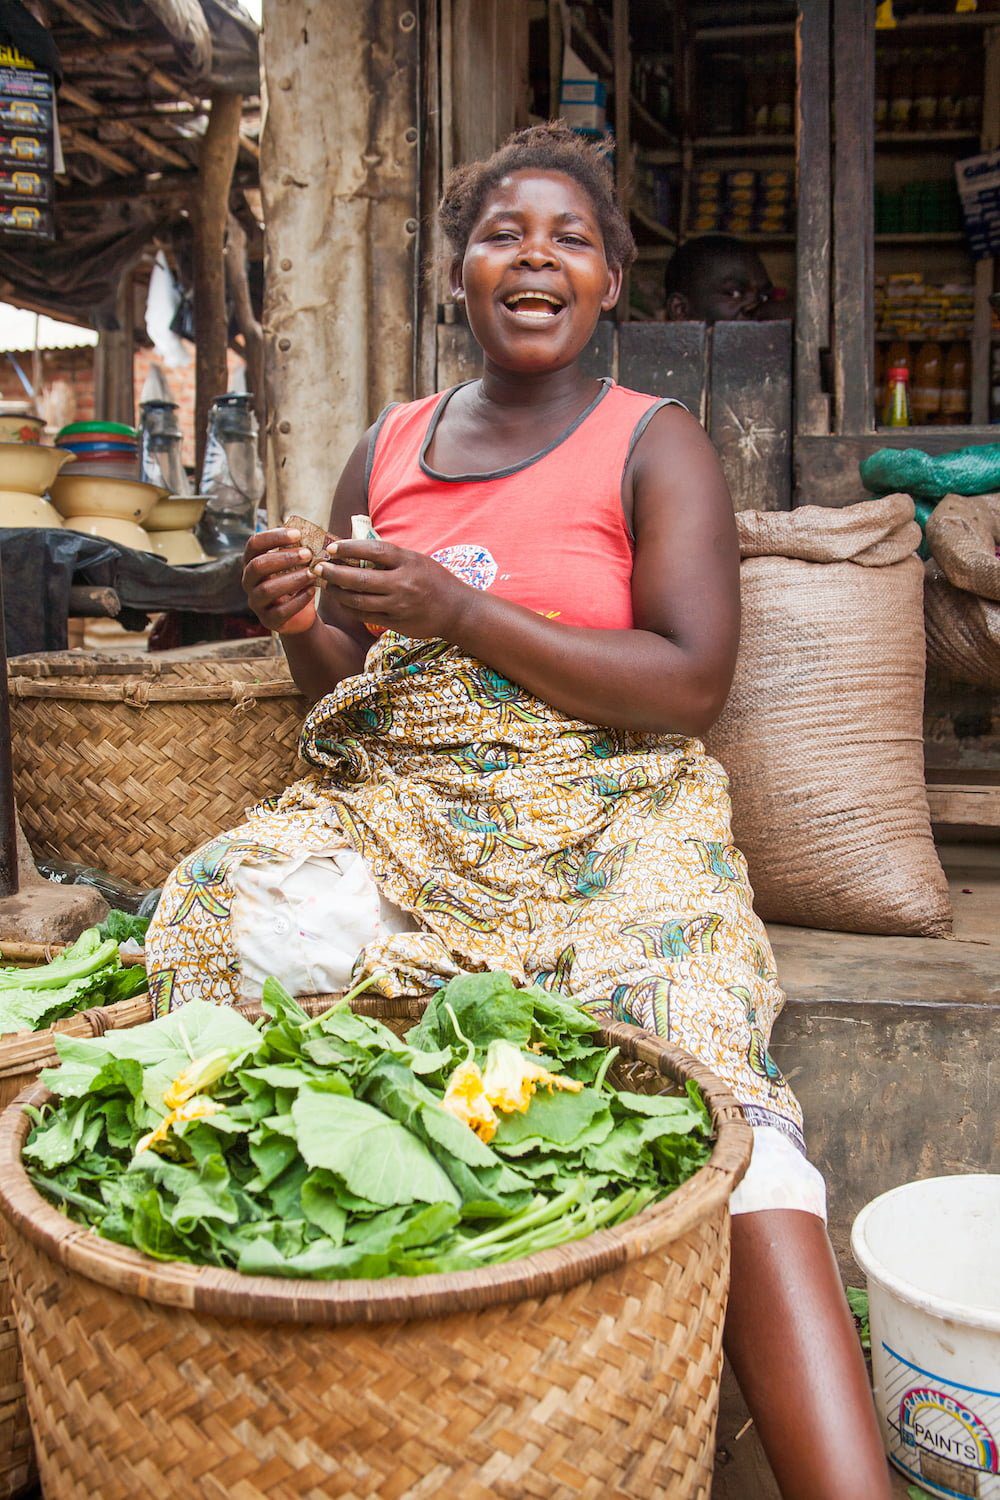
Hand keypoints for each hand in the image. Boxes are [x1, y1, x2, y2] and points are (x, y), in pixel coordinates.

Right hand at [242, 528, 317, 634]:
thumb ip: (296, 550)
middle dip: (283, 558)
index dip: (273, 536)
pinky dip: (298, 600)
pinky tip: (312, 591)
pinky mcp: (268, 620)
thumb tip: (307, 532)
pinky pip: (280, 611)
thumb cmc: (296, 583)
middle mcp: (249, 581)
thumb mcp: (295, 566)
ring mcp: (256, 602)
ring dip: (292, 579)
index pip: (254, 544)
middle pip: (257, 566)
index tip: (297, 534)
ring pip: (267, 590)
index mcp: (252, 562)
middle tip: (308, 554)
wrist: (300, 616)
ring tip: (312, 573)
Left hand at [313, 538, 472, 639]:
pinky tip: (342, 601)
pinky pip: (365, 615)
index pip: (372, 550)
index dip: (348, 548)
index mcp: (408, 561)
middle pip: (359, 578)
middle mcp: (402, 583)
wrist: (456, 610)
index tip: (331, 547)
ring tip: (328, 585)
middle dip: (334, 573)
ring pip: (358, 600)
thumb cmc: (433, 579)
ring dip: (338, 593)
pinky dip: (350, 608)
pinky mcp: (396, 623)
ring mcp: (399, 605)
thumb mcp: (416, 559)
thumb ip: (390, 556)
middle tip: (318, 568)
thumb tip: (354, 548)